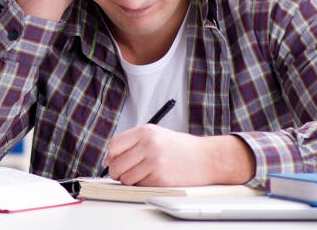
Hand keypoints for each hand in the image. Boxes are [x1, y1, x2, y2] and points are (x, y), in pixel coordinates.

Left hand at [104, 127, 254, 186]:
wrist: (206, 158)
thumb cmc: (180, 148)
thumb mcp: (156, 135)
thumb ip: (134, 143)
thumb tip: (110, 159)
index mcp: (145, 131)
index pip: (114, 145)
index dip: (111, 156)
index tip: (114, 161)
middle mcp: (148, 144)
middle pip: (116, 163)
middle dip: (116, 172)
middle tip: (124, 174)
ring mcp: (154, 161)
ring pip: (125, 178)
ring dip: (130, 181)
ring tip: (142, 175)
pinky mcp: (160, 178)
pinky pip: (139, 186)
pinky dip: (142, 186)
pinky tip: (153, 179)